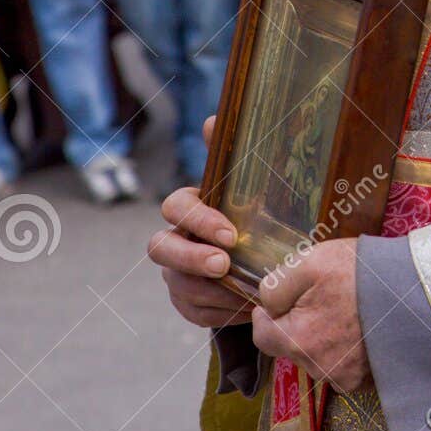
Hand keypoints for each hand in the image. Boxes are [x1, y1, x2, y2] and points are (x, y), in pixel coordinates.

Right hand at [148, 116, 252, 329]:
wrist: (270, 260)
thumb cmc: (258, 215)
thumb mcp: (251, 185)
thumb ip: (231, 154)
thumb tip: (214, 118)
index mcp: (192, 206)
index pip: (176, 206)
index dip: (198, 219)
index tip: (230, 235)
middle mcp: (177, 238)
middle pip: (159, 247)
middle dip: (190, 257)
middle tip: (223, 264)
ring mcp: (178, 272)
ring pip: (176, 283)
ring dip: (209, 290)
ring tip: (241, 291)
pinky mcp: (188, 302)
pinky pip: (193, 311)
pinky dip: (218, 311)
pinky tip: (241, 307)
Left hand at [252, 238, 369, 393]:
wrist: (414, 288)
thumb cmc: (360, 273)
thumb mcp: (310, 263)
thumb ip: (276, 285)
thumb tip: (265, 303)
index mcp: (299, 341)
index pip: (262, 335)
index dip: (267, 313)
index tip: (284, 297)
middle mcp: (318, 368)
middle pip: (291, 347)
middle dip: (298, 324)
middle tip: (322, 298)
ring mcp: (344, 379)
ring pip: (316, 357)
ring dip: (322, 338)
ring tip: (345, 312)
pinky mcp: (365, 382)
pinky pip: (340, 367)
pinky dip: (344, 351)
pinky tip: (359, 329)